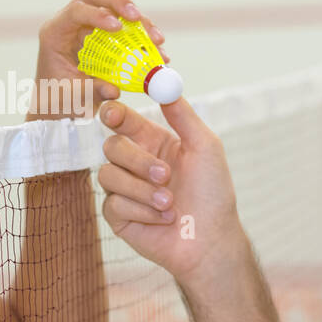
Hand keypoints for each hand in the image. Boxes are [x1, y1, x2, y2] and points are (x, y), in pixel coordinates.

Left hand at [30, 0, 168, 120]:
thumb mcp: (72, 97)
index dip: (97, 14)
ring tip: (157, 40)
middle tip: (138, 17)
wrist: (61, 103)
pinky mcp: (105, 33)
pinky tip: (157, 49)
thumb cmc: (59, 98)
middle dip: (120, 3)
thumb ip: (90, 91)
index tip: (118, 27)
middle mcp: (71, 23)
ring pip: (116, 9)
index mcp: (55, 33)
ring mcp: (89, 25)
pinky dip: (143, 35)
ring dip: (139, 21)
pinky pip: (127, 26)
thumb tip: (114, 90)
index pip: (75, 11)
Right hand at [97, 95, 245, 284]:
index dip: (115, 115)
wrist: (210, 241)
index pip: (123, 121)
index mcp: (153, 143)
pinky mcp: (118, 217)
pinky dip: (142, 211)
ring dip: (143, 191)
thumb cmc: (213, 194)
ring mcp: (124, 190)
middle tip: (165, 175)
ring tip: (170, 204)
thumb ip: (182, 114)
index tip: (113, 113)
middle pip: (111, 146)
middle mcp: (135, 164)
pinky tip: (163, 219)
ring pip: (108, 175)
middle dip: (137, 160)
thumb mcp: (205, 147)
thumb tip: (164, 80)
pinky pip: (112, 203)